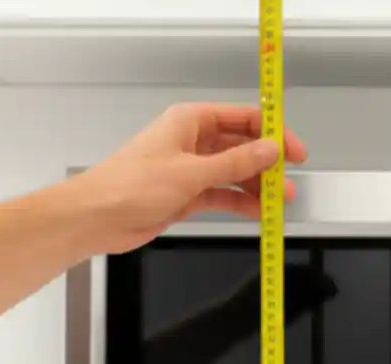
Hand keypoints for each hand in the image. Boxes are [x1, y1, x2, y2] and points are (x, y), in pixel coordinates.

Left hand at [62, 102, 308, 254]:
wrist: (97, 217)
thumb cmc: (131, 185)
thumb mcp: (191, 173)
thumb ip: (235, 163)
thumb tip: (270, 150)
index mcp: (190, 121)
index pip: (243, 118)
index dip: (272, 132)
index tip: (293, 151)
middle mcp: (192, 141)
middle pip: (241, 146)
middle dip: (267, 163)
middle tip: (288, 180)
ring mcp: (190, 168)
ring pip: (234, 173)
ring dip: (257, 186)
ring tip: (280, 200)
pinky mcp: (186, 193)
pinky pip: (222, 194)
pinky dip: (240, 202)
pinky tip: (259, 211)